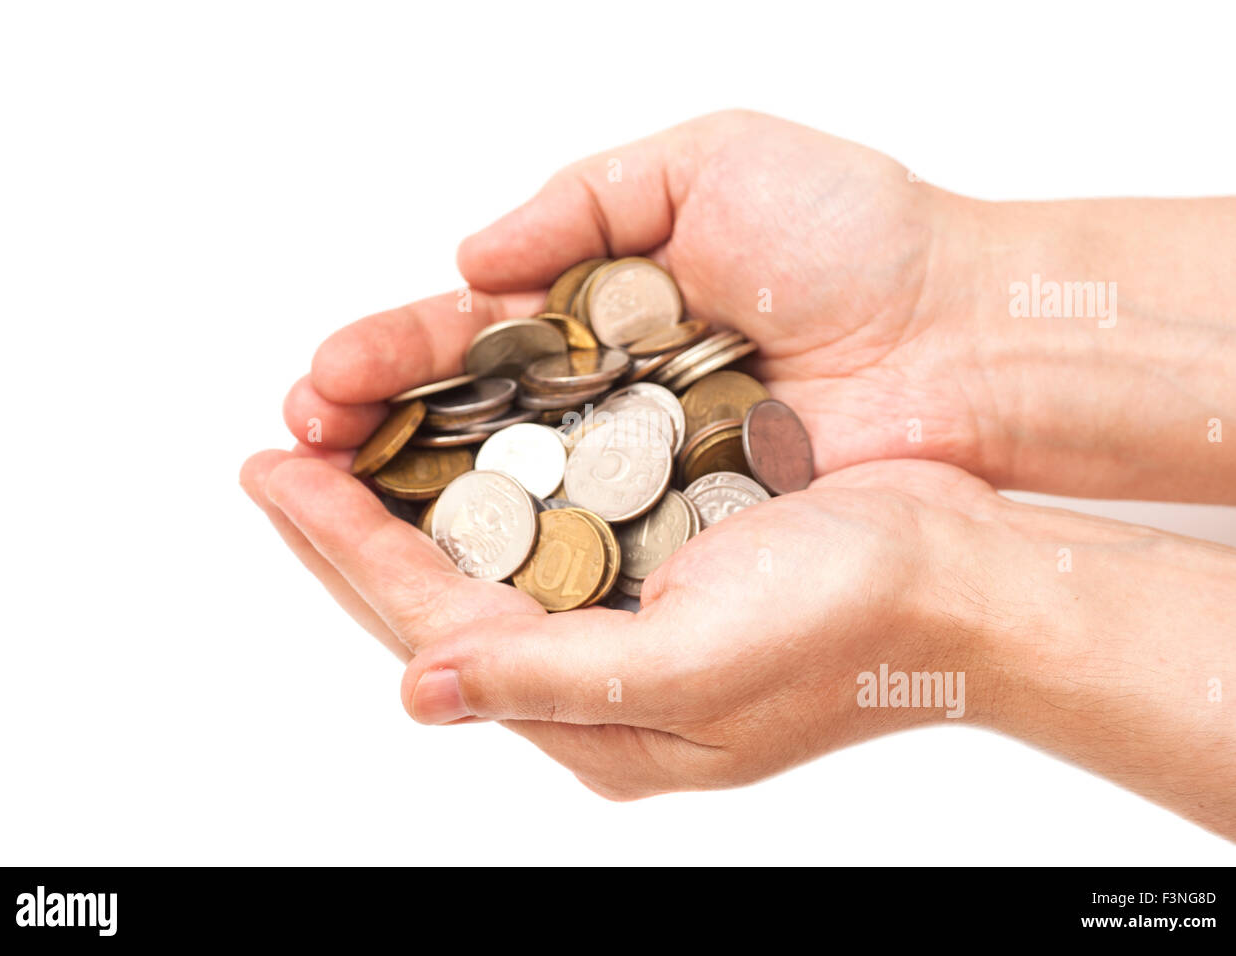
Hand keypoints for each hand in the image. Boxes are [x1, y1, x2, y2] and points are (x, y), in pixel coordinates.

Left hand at [240, 448, 1235, 849]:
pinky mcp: (663, 564)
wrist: (963, 580)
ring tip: (343, 442)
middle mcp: (599, 673)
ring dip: (411, 499)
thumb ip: (554, 683)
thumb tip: (422, 689)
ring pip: (484, 557)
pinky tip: (457, 444)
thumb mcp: (696, 669)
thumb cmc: (853, 625)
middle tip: (279, 454)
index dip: (343, 549)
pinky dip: (489, 483)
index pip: (431, 624)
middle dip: (353, 525)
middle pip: (439, 593)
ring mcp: (630, 618)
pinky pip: (547, 526)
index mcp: (596, 715)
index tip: (272, 477)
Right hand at [282, 109, 1235, 505]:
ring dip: (419, 499)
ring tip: (328, 503)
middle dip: (376, 432)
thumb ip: (584, 198)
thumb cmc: (856, 234)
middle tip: (294, 448)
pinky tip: (440, 555)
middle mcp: (612, 392)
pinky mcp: (689, 525)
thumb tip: (471, 258)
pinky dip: (514, 548)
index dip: (391, 357)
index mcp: (607, 302)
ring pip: (511, 489)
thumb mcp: (710, 161)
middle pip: (469, 420)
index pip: (470, 334)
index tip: (321, 378)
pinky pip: (586, 541)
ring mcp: (646, 467)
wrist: (967, 334)